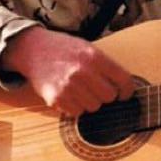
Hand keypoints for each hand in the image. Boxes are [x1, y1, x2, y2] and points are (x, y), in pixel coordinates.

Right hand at [0, 27, 134, 115]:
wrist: (33, 49)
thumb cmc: (63, 49)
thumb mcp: (87, 48)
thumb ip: (105, 65)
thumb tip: (124, 88)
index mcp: (94, 57)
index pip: (123, 80)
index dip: (127, 90)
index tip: (124, 94)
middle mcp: (83, 71)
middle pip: (109, 97)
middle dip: (106, 94)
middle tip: (96, 88)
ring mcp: (69, 86)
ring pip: (94, 107)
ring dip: (90, 101)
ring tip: (80, 88)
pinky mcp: (57, 98)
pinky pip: (77, 112)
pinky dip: (75, 106)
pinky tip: (69, 93)